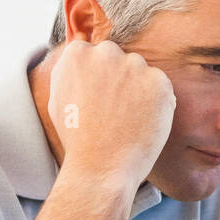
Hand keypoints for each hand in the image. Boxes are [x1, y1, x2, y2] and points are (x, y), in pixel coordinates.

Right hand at [47, 39, 176, 189]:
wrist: (100, 168)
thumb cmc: (77, 140)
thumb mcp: (58, 99)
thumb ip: (69, 72)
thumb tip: (80, 52)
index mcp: (78, 54)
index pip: (94, 54)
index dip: (98, 79)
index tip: (98, 100)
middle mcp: (106, 53)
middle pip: (119, 59)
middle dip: (119, 80)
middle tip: (115, 112)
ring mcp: (134, 66)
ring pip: (141, 72)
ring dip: (139, 90)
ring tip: (128, 121)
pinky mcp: (159, 82)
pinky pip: (161, 88)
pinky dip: (157, 104)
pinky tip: (143, 124)